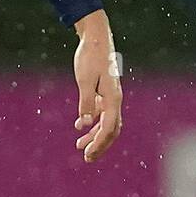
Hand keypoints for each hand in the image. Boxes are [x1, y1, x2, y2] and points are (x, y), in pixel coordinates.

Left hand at [72, 10, 121, 162]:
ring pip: (107, 122)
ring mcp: (111, 95)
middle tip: (87, 158)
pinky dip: (92, 123)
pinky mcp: (104, 91)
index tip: (86, 154)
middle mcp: (115, 99)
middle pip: (111, 129)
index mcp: (113, 97)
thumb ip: (86, 101)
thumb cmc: (90, 56)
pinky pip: (102, 113)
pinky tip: (80, 127)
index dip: (98, 143)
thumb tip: (83, 123)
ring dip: (95, 136)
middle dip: (100, 145)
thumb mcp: (85, 79)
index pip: (108, 128)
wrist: (96, 38)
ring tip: (80, 147)